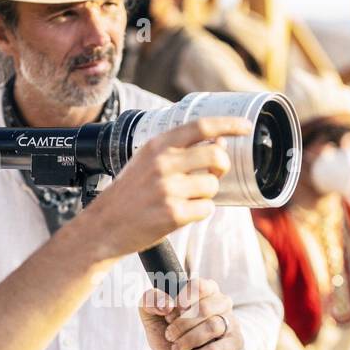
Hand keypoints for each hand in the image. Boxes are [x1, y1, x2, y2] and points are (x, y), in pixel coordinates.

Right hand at [79, 117, 252, 256]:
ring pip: (213, 185)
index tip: (245, 127)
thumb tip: (217, 141)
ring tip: (187, 199)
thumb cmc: (128, 194)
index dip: (228, 124)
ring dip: (207, 194)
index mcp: (157, 146)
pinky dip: (201, 212)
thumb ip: (177, 150)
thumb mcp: (145, 161)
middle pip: (216, 155)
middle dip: (222, 166)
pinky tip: (183, 213)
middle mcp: (163, 163)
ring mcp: (168, 189)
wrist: (103, 226)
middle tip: (215, 173)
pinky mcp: (174, 214)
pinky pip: (206, 209)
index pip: (201, 126)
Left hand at [139, 278, 241, 349]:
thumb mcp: (150, 315)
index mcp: (204, 290)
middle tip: (170, 335)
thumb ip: (150, 300)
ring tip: (176, 349)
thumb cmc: (166, 335)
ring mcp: (231, 322)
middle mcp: (221, 303)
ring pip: (212, 327)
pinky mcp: (235, 344)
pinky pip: (217, 349)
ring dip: (187, 341)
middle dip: (181, 324)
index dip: (184, 298)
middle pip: (204, 308)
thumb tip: (167, 304)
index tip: (172, 310)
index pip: (200, 285)